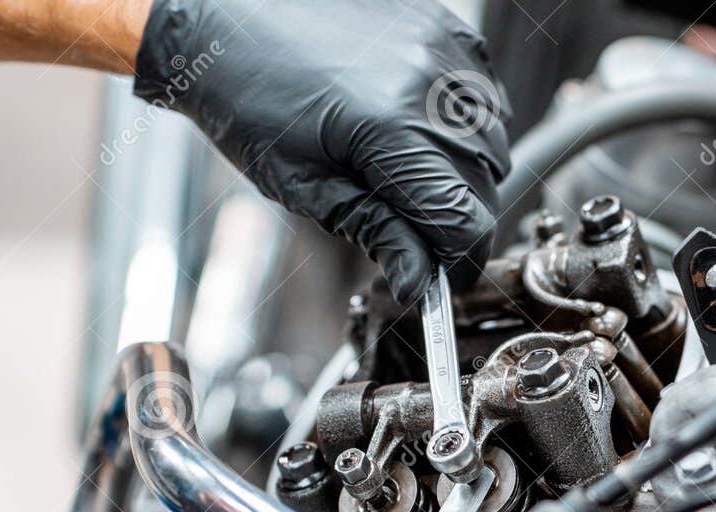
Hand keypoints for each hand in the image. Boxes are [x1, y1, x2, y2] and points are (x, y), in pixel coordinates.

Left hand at [135, 0, 510, 303]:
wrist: (223, 17)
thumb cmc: (247, 96)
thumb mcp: (307, 186)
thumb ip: (377, 233)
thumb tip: (420, 281)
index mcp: (391, 129)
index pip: (465, 221)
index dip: (457, 263)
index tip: (441, 277)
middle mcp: (428, 84)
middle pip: (484, 186)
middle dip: (456, 222)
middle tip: (417, 235)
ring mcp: (441, 49)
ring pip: (492, 143)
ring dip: (466, 175)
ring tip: (413, 179)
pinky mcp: (443, 27)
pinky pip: (485, 96)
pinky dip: (467, 126)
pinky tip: (426, 134)